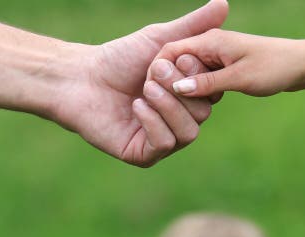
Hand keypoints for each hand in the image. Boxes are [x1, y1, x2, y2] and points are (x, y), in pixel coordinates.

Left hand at [49, 0, 228, 166]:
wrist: (81, 78)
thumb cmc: (118, 58)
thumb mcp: (161, 39)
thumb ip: (193, 26)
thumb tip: (224, 3)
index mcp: (187, 96)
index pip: (212, 92)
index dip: (199, 76)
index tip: (178, 58)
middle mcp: (179, 120)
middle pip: (203, 113)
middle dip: (179, 89)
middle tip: (153, 71)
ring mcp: (163, 139)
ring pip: (189, 132)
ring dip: (167, 106)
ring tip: (144, 88)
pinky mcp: (145, 154)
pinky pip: (166, 143)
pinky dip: (153, 122)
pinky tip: (136, 106)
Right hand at [152, 29, 304, 97]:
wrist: (300, 64)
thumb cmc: (274, 67)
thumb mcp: (240, 78)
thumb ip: (208, 83)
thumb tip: (178, 88)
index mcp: (209, 40)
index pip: (169, 52)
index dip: (160, 73)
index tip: (158, 95)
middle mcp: (208, 45)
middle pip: (175, 63)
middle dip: (171, 83)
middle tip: (176, 105)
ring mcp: (215, 55)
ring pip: (188, 73)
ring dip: (187, 89)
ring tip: (190, 106)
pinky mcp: (222, 66)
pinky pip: (201, 78)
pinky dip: (200, 90)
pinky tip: (207, 103)